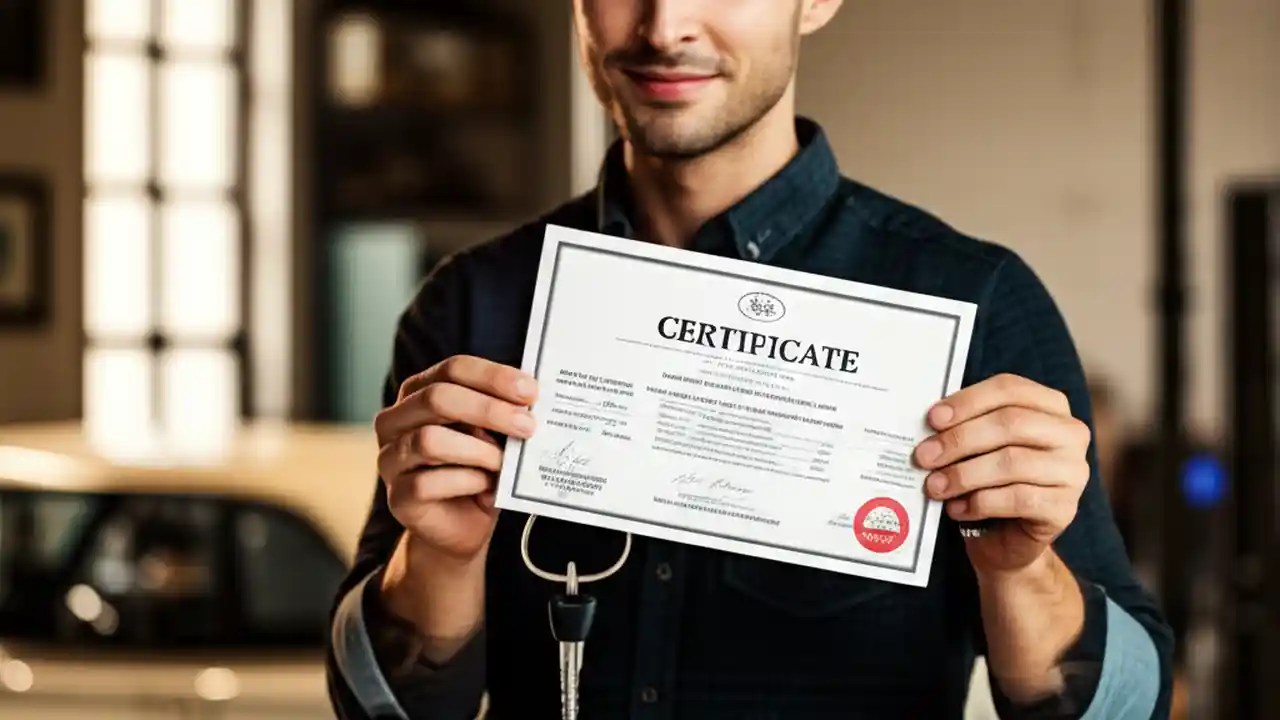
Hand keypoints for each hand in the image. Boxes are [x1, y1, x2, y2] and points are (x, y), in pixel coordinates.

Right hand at [374, 355, 538, 560]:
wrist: (465, 526)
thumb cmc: (481, 470)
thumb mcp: (494, 434)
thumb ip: (503, 412)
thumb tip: (529, 399)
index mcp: (419, 393)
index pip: (453, 369)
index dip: (492, 376)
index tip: (530, 391)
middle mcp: (396, 421)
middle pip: (437, 398)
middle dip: (488, 410)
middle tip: (527, 426)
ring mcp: (391, 459)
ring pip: (429, 440)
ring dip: (478, 451)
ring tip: (504, 463)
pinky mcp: (398, 497)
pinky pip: (429, 483)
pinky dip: (468, 482)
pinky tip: (488, 489)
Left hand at [915, 373, 1090, 573]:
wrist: (1007, 538)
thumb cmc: (990, 480)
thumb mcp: (979, 445)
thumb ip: (963, 426)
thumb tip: (930, 423)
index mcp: (1050, 405)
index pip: (1009, 389)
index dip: (968, 401)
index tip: (933, 419)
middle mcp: (1070, 434)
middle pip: (1011, 424)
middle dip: (960, 439)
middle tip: (924, 456)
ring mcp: (1073, 472)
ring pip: (1012, 462)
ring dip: (964, 474)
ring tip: (934, 485)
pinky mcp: (1065, 508)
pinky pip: (1018, 499)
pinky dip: (980, 503)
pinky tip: (957, 508)